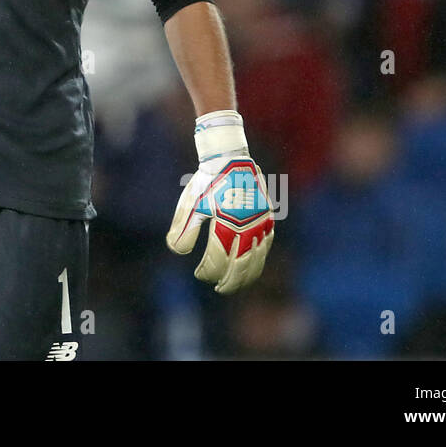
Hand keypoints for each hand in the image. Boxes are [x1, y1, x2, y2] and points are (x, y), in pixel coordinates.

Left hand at [167, 110, 274, 293]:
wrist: (229, 157)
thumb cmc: (207, 181)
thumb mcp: (191, 203)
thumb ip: (183, 230)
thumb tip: (179, 252)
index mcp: (226, 222)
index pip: (218, 259)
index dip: (208, 271)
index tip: (200, 274)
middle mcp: (246, 225)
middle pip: (240, 264)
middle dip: (230, 281)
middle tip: (219, 289)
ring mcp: (260, 221)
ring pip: (257, 258)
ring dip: (246, 275)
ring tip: (235, 283)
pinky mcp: (266, 217)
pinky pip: (266, 245)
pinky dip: (259, 259)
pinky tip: (250, 265)